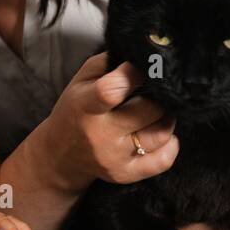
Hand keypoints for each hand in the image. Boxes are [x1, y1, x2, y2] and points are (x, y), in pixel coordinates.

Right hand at [46, 52, 178, 188]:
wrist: (59, 154)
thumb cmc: (75, 110)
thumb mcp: (81, 80)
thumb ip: (110, 63)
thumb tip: (145, 55)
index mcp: (85, 106)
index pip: (111, 90)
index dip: (134, 74)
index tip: (144, 66)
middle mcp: (99, 135)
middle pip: (149, 110)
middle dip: (159, 95)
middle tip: (157, 90)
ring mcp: (113, 158)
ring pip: (161, 133)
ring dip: (166, 117)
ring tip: (157, 111)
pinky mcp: (125, 174)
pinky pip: (163, 160)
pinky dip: (170, 143)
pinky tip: (160, 132)